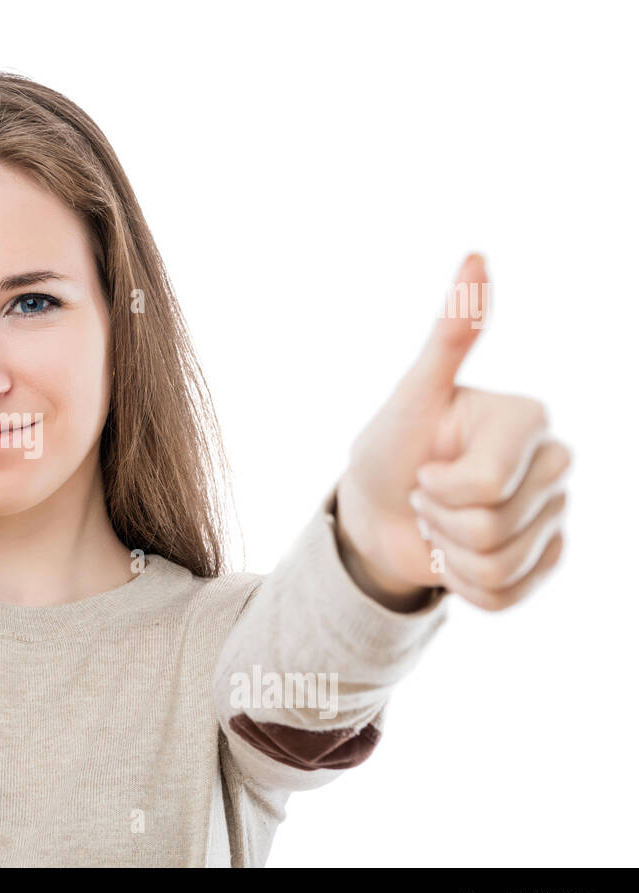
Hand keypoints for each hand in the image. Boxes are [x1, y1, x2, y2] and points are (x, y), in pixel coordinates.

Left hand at [336, 253, 570, 611]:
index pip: (485, 486)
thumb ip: (448, 336)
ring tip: (440, 524)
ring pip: (501, 568)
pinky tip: (455, 557)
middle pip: (495, 530)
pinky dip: (465, 588)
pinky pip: (507, 599)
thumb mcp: (410, 397)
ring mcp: (554, 515)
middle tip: (428, 495)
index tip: (424, 467)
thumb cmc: (389, 447)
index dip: (437, 489)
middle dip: (441, 521)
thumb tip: (476, 254)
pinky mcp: (545, 560)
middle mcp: (554, 463)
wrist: (377, 512)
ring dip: (450, 554)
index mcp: (529, 419)